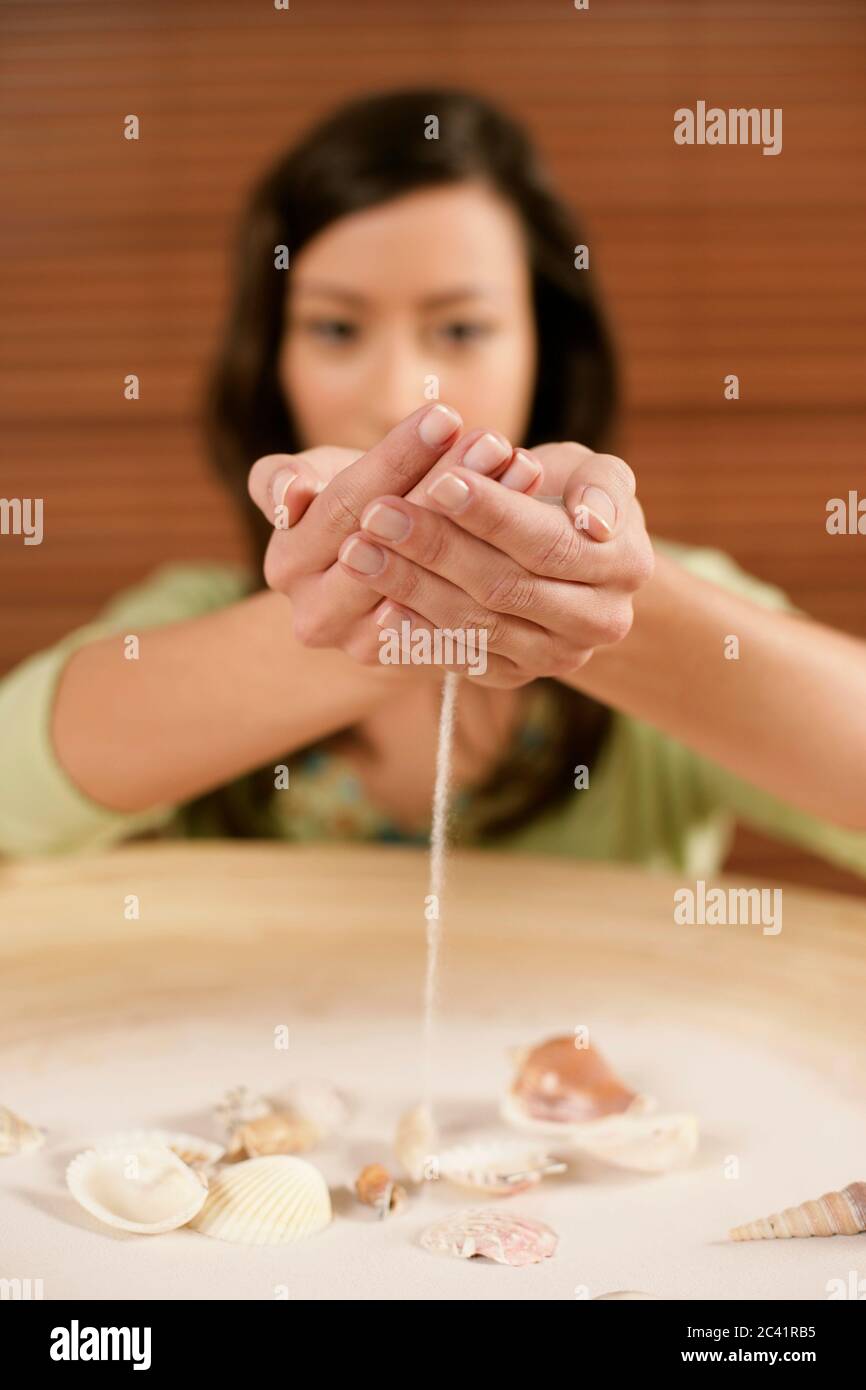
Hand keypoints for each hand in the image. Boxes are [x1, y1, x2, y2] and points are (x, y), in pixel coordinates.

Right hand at [247, 404, 542, 658]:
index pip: (345, 504)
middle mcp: (317, 617)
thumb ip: (282, 477)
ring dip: (482, 522)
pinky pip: (460, 613)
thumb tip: (289, 492)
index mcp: (286, 566)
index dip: (396, 458)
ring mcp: (365, 648)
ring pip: (432, 578)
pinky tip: (530, 523)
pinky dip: (496, 564)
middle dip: (447, 486)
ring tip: (522, 469)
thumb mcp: (309, 480)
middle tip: (496, 442)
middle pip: (391, 543)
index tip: (446, 415)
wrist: (371, 581)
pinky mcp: (413, 664)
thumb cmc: (343, 507)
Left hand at [335, 442, 654, 687]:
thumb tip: (593, 518)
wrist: (566, 561)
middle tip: (377, 513)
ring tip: (359, 550)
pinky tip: (377, 604)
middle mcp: (598, 622)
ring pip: (475, 625)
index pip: (548, 542)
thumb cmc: (570, 495)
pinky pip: (460, 658)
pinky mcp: (513, 676)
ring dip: (411, 588)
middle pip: (505, 587)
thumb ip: (600, 483)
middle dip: (436, 547)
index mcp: (625, 565)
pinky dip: (416, 633)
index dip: (492, 514)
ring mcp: (555, 657)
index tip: (440, 481)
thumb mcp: (593, 471)